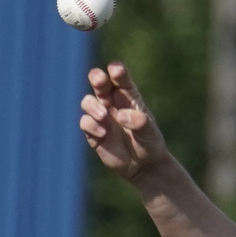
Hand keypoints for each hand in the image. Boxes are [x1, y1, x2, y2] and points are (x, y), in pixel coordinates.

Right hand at [79, 62, 167, 182]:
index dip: (117, 72)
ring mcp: (101, 116)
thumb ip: (139, 122)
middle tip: (99, 79)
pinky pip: (85, 123)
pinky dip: (91, 125)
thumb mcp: (150, 133)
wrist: (143, 166)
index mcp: (128, 97)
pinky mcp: (93, 131)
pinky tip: (103, 133)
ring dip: (92, 106)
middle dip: (97, 78)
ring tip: (104, 116)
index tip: (116, 69)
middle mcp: (112, 103)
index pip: (121, 79)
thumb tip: (120, 116)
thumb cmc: (149, 143)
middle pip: (99, 83)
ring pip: (88, 101)